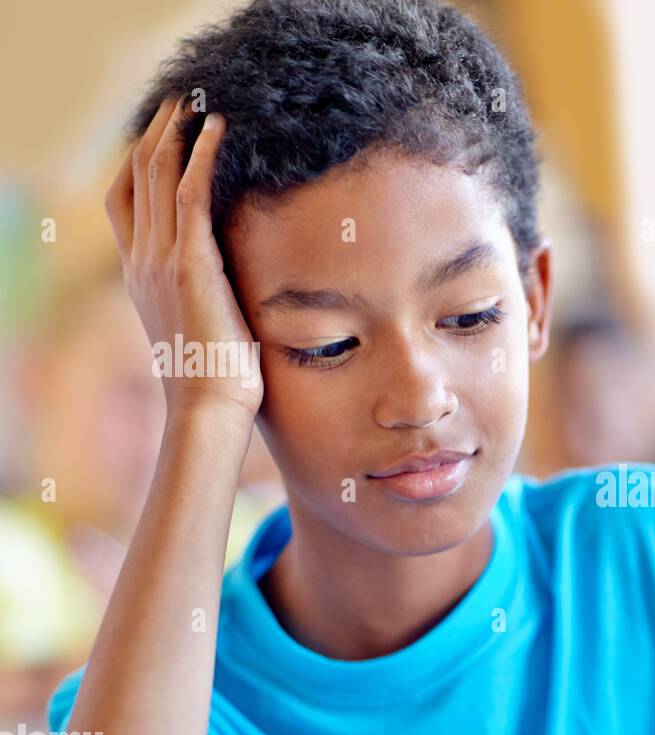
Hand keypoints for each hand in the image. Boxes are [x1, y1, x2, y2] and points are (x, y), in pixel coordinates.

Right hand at [105, 96, 261, 425]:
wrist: (208, 407)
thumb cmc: (215, 379)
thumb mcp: (199, 326)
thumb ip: (202, 295)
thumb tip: (225, 287)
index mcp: (139, 275)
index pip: (124, 202)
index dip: (137, 163)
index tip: (160, 135)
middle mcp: (141, 260)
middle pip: (134, 176)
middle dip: (155, 132)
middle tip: (177, 101)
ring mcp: (160, 259)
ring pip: (157, 174)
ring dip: (177, 132)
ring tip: (197, 102)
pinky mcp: (190, 262)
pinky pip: (191, 193)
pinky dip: (204, 156)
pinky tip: (218, 131)